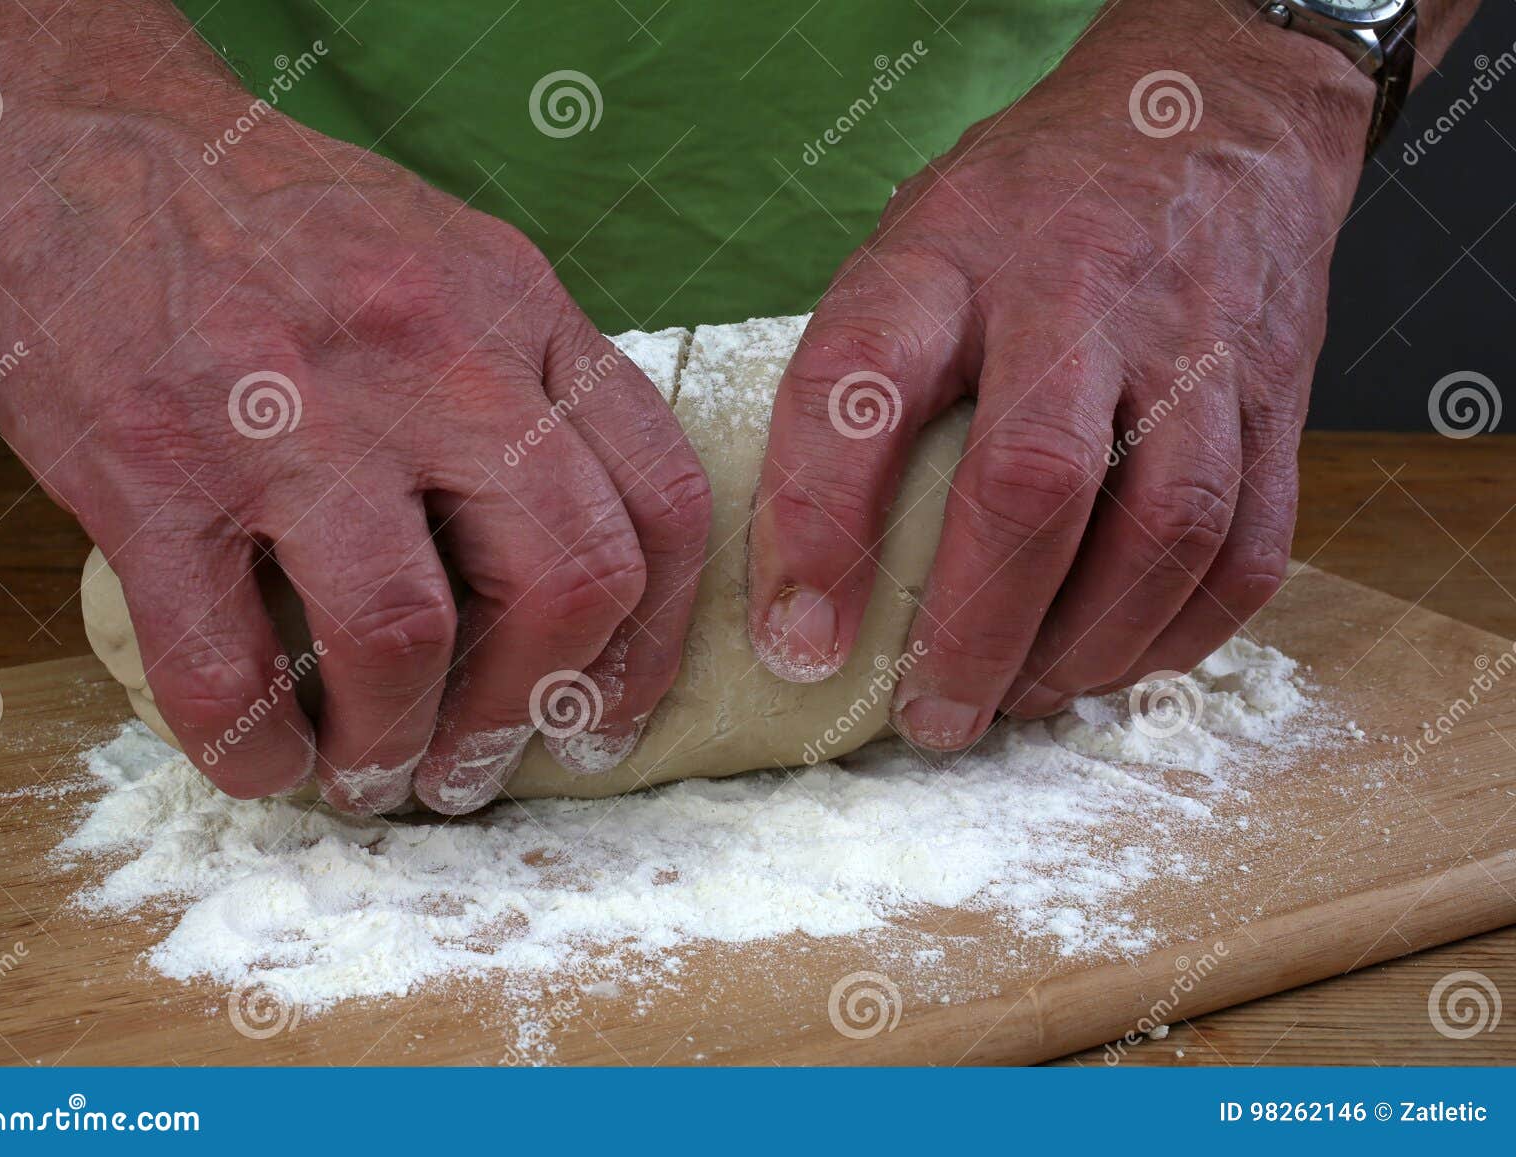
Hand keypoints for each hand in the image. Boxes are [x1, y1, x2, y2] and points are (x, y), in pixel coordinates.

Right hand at [0, 78, 709, 812]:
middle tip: (480, 763)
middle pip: (568, 578)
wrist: (81, 146)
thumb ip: (531, 385)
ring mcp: (293, 415)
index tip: (609, 717)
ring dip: (394, 743)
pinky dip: (255, 749)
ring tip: (370, 772)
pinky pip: (226, 666)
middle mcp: (432, 359)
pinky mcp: (156, 473)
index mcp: (521, 309)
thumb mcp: (451, 260)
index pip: (662, 500)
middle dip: (536, 707)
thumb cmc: (280, 224)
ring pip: (404, 636)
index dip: (655, 643)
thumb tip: (579, 569)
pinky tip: (264, 758)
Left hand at [747, 0, 1372, 748]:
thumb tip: (803, 574)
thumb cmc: (1020, 218)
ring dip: (1084, 648)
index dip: (818, 526)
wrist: (1205, 119)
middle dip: (975, 629)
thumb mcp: (906, 251)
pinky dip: (1180, 633)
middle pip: (1032, 481)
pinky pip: (1248, 548)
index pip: (861, 387)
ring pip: (1163, 528)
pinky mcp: (1277, 399)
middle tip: (930, 718)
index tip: (796, 645)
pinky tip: (1117, 661)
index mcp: (945, 261)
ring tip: (1020, 697)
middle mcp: (1075, 300)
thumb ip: (861, 383)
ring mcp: (1192, 348)